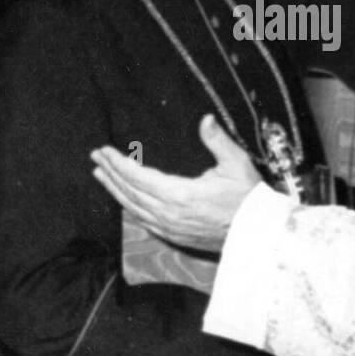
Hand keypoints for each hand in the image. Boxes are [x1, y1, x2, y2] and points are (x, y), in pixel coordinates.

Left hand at [91, 115, 261, 252]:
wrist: (258, 234)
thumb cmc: (248, 199)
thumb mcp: (237, 164)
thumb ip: (217, 140)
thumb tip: (206, 119)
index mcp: (181, 194)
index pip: (139, 177)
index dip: (118, 163)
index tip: (104, 151)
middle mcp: (169, 214)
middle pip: (130, 192)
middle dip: (110, 173)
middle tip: (96, 158)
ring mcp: (170, 228)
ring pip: (133, 208)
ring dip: (115, 190)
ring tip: (100, 175)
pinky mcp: (174, 236)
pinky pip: (143, 221)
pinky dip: (129, 207)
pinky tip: (123, 200)